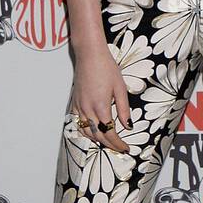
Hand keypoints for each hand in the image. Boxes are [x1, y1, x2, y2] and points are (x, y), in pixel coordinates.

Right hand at [71, 40, 131, 154]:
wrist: (89, 54)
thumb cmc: (106, 67)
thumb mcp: (120, 88)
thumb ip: (124, 109)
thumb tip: (128, 126)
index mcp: (101, 106)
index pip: (109, 132)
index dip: (117, 143)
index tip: (125, 148)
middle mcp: (87, 108)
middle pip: (97, 135)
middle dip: (109, 145)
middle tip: (120, 148)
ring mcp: (79, 106)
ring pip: (86, 131)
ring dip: (97, 139)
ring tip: (108, 142)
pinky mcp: (74, 102)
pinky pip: (78, 123)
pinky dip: (86, 131)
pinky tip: (94, 131)